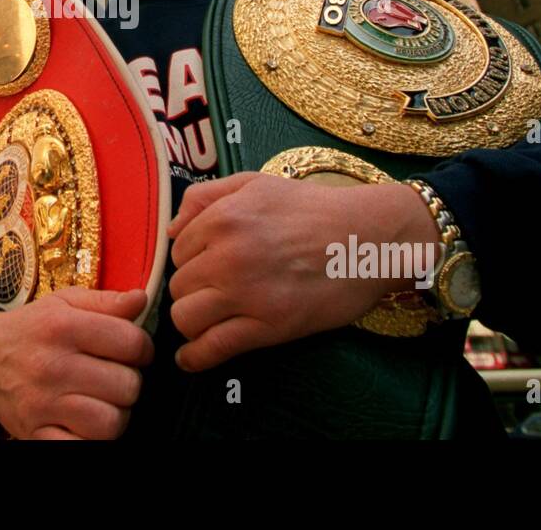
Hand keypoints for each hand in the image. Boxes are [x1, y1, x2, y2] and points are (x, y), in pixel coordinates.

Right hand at [0, 286, 154, 439]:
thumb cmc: (33, 329)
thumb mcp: (65, 302)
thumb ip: (106, 300)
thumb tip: (141, 299)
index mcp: (64, 327)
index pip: (132, 343)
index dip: (142, 348)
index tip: (133, 351)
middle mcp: (53, 366)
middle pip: (127, 386)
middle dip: (128, 382)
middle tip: (114, 377)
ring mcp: (43, 403)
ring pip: (111, 422)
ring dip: (114, 414)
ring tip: (102, 401)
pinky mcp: (35, 433)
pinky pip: (81, 448)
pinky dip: (90, 440)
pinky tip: (85, 423)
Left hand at [166, 172, 436, 371]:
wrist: (368, 237)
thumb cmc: (314, 208)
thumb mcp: (256, 183)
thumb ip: (206, 196)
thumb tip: (172, 229)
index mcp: (223, 219)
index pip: (177, 251)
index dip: (190, 260)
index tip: (207, 265)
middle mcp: (228, 256)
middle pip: (179, 286)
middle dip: (192, 289)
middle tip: (216, 289)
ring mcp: (247, 294)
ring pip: (186, 318)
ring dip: (193, 320)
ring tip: (209, 317)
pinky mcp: (268, 327)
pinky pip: (212, 349)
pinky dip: (195, 357)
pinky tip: (192, 357)